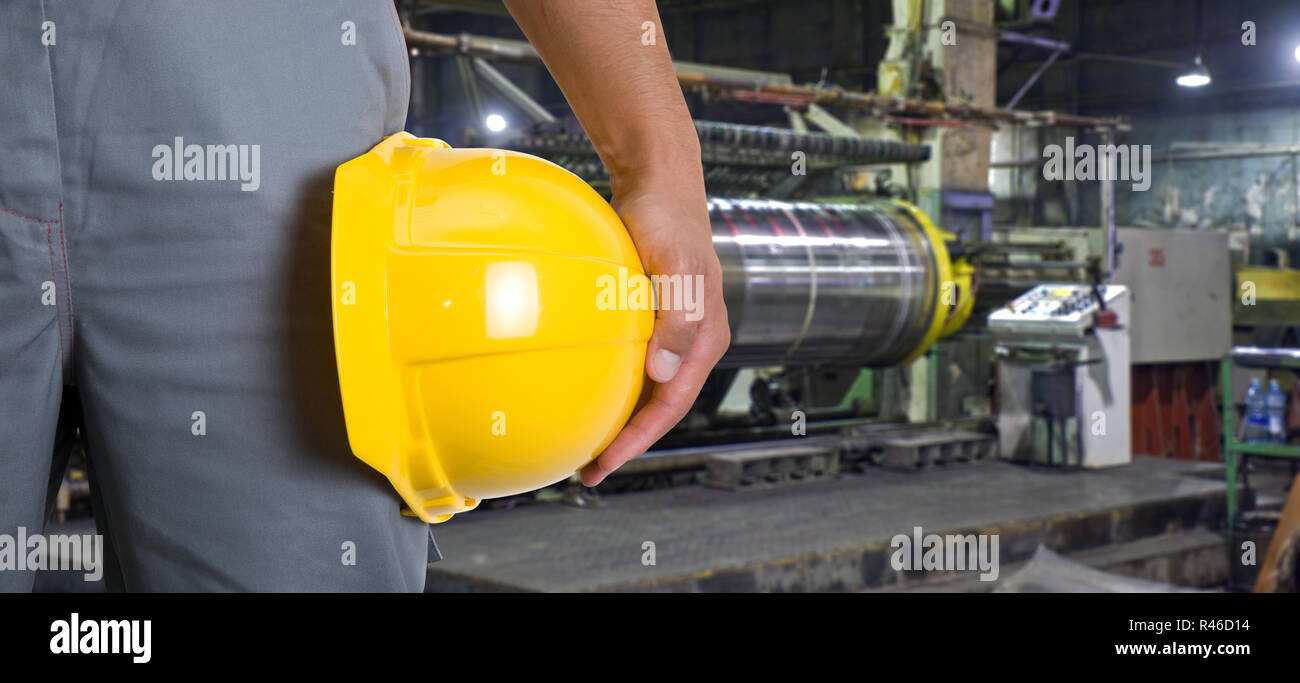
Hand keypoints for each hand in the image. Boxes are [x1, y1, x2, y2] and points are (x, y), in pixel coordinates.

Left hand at [579, 174, 729, 485]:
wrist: (660, 184)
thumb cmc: (668, 220)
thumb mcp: (676, 265)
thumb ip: (677, 318)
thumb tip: (664, 375)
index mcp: (704, 339)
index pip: (672, 404)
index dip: (640, 439)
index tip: (607, 462)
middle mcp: (692, 342)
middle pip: (661, 406)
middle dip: (629, 441)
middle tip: (590, 469)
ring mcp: (673, 332)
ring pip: (648, 389)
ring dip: (621, 417)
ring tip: (586, 442)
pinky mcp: (653, 318)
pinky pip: (633, 362)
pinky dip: (613, 384)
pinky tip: (585, 389)